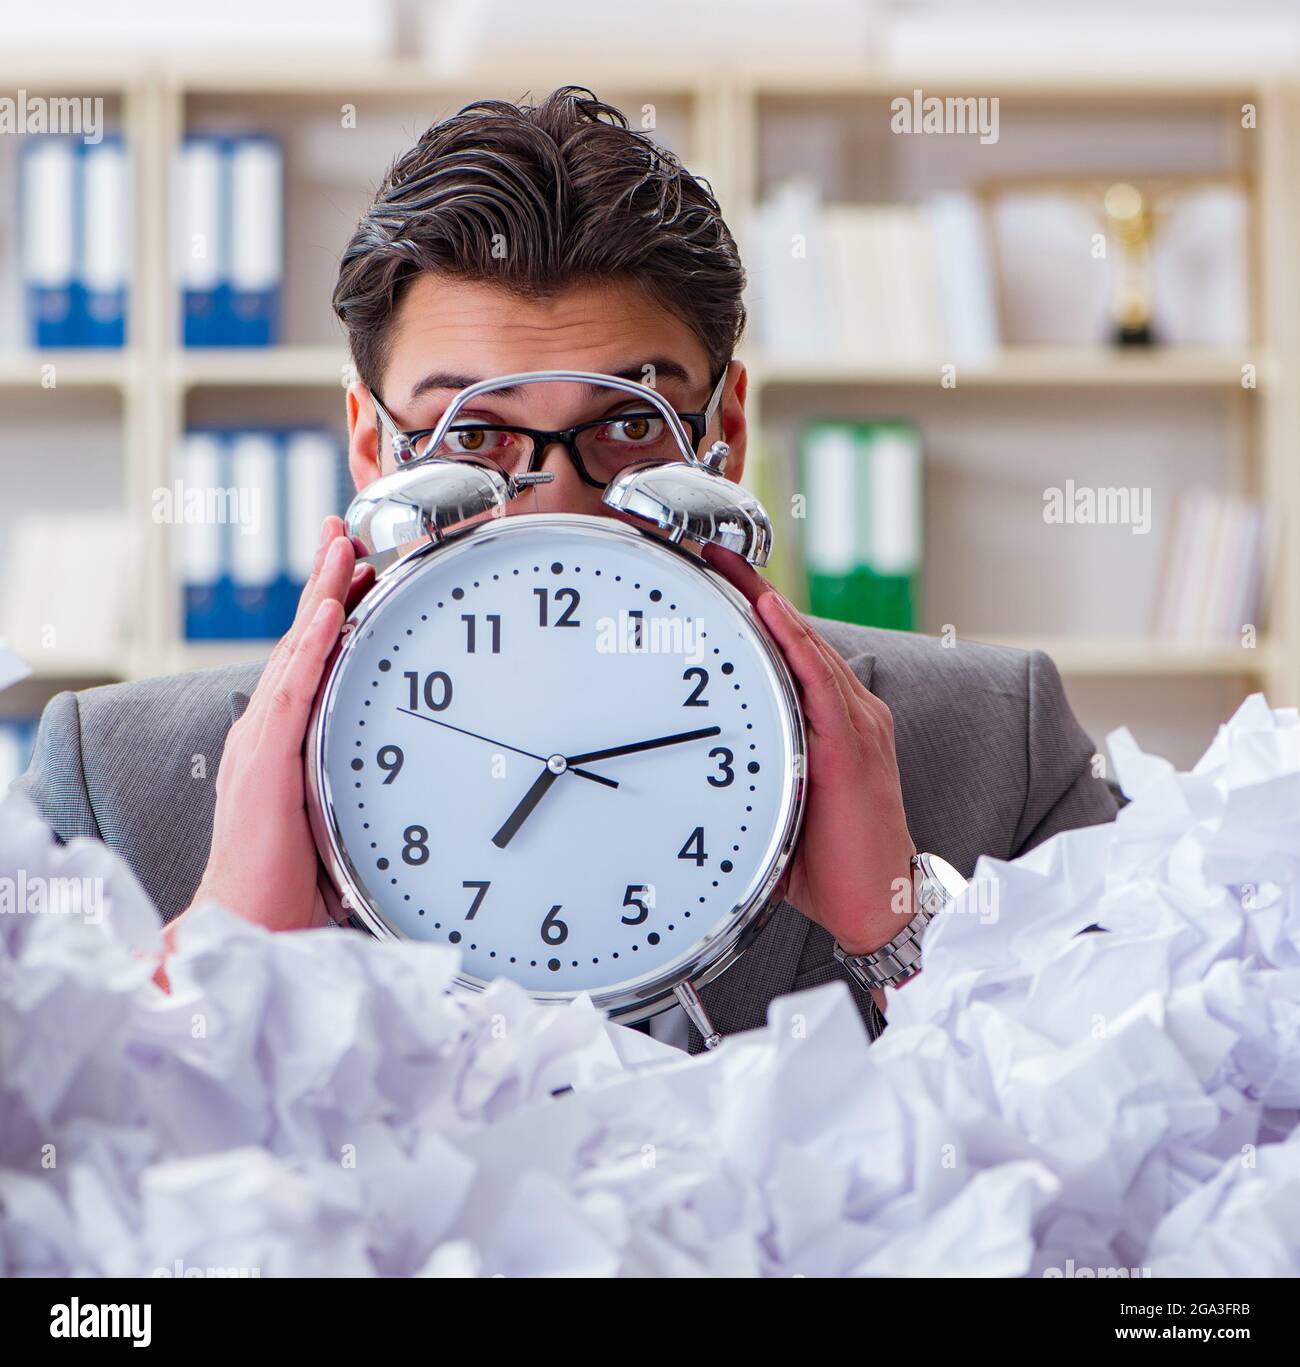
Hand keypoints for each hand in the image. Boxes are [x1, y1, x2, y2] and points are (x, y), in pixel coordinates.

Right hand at [162, 517, 375, 965]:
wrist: (250, 927)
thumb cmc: (294, 885)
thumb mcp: (340, 819)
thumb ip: (361, 782)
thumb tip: (415, 774)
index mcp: (290, 740)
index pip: (317, 660)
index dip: (335, 610)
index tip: (361, 569)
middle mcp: (271, 732)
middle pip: (306, 641)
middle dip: (327, 582)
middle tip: (347, 529)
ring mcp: (265, 744)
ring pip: (300, 653)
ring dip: (323, 595)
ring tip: (342, 546)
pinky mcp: (267, 765)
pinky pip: (295, 692)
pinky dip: (314, 646)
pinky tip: (333, 610)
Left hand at [702, 546, 916, 966]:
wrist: (875, 905)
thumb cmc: (824, 861)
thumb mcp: (777, 802)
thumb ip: (752, 764)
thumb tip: (691, 759)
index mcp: (832, 721)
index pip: (788, 650)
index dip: (753, 609)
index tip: (712, 573)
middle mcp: (850, 712)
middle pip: (794, 636)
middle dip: (750, 591)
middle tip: (706, 549)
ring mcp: (857, 725)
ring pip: (806, 649)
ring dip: (764, 604)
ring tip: (726, 563)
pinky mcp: (854, 748)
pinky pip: (822, 685)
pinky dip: (796, 645)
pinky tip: (772, 612)